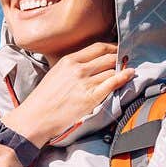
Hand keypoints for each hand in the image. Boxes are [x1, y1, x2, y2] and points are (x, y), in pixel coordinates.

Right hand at [0, 42, 135, 146]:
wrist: (35, 118)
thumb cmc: (43, 99)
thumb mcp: (55, 74)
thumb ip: (72, 66)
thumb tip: (91, 63)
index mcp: (68, 61)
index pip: (98, 47)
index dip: (112, 47)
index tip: (118, 50)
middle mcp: (78, 69)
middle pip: (108, 57)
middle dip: (120, 58)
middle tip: (126, 61)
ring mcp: (85, 83)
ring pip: (112, 70)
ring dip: (121, 70)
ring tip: (126, 71)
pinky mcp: (91, 97)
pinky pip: (112, 83)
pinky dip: (124, 77)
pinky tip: (130, 74)